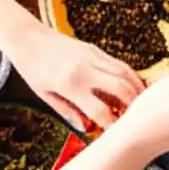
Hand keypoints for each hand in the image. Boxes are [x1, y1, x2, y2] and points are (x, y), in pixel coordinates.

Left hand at [9, 26, 144, 129]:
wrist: (28, 38)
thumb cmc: (33, 68)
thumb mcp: (45, 95)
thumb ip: (67, 112)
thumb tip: (85, 127)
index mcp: (70, 85)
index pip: (99, 110)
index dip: (111, 124)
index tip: (115, 131)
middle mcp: (85, 70)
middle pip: (121, 89)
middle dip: (133, 105)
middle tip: (135, 116)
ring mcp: (93, 57)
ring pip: (126, 73)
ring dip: (137, 89)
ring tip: (140, 102)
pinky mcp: (96, 50)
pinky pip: (120, 64)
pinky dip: (130, 76)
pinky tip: (132, 86)